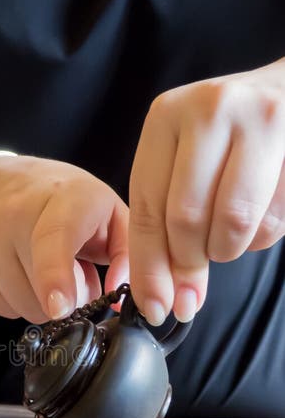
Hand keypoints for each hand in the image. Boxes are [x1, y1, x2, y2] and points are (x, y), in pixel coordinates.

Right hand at [0, 154, 128, 322]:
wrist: (0, 183)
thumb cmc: (65, 202)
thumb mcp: (109, 214)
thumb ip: (129, 254)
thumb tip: (122, 296)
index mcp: (64, 196)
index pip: (53, 238)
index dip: (56, 277)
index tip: (59, 308)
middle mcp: (16, 210)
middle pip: (38, 288)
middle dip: (67, 299)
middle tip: (75, 274)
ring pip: (19, 304)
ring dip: (41, 303)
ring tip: (47, 272)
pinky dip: (16, 302)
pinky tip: (23, 275)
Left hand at [129, 58, 284, 324]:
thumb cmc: (231, 137)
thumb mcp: (187, 165)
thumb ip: (168, 224)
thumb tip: (161, 301)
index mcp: (166, 116)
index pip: (146, 208)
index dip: (150, 267)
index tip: (154, 308)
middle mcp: (209, 110)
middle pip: (186, 219)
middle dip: (191, 262)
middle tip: (196, 274)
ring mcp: (259, 119)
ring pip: (232, 222)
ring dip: (228, 249)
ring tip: (228, 237)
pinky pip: (273, 220)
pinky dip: (261, 237)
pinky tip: (259, 217)